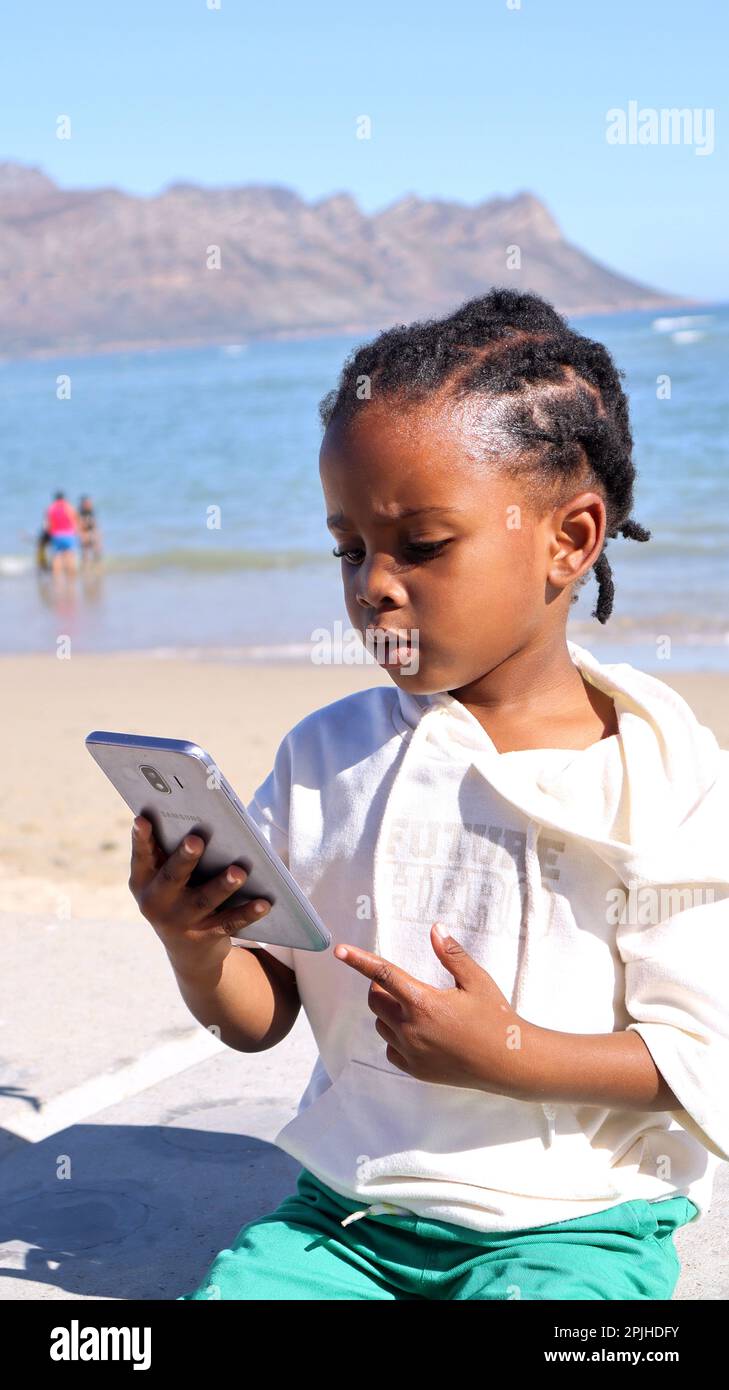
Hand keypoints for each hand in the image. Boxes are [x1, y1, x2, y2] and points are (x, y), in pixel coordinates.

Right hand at [128, 815, 271, 974]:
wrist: (188, 952)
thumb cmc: (177, 895)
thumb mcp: (163, 880)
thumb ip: (168, 853)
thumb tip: (193, 815)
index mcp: (143, 882)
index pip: (141, 856)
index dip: (141, 838)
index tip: (143, 819)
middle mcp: (157, 903)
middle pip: (172, 877)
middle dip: (185, 858)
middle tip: (196, 839)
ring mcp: (181, 922)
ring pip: (204, 901)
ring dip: (222, 885)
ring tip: (238, 872)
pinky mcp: (205, 937)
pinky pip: (229, 923)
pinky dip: (248, 913)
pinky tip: (264, 903)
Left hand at [334, 923, 524, 1095]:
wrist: (510, 1063)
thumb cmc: (496, 1019)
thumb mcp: (477, 981)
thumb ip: (452, 955)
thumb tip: (435, 930)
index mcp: (423, 1003)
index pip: (383, 975)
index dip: (359, 960)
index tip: (339, 950)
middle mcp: (411, 1028)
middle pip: (375, 1001)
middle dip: (381, 987)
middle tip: (401, 983)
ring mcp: (411, 1052)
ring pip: (382, 1025)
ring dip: (389, 1012)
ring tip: (417, 1008)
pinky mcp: (416, 1069)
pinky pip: (392, 1049)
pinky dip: (397, 1037)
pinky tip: (419, 1033)